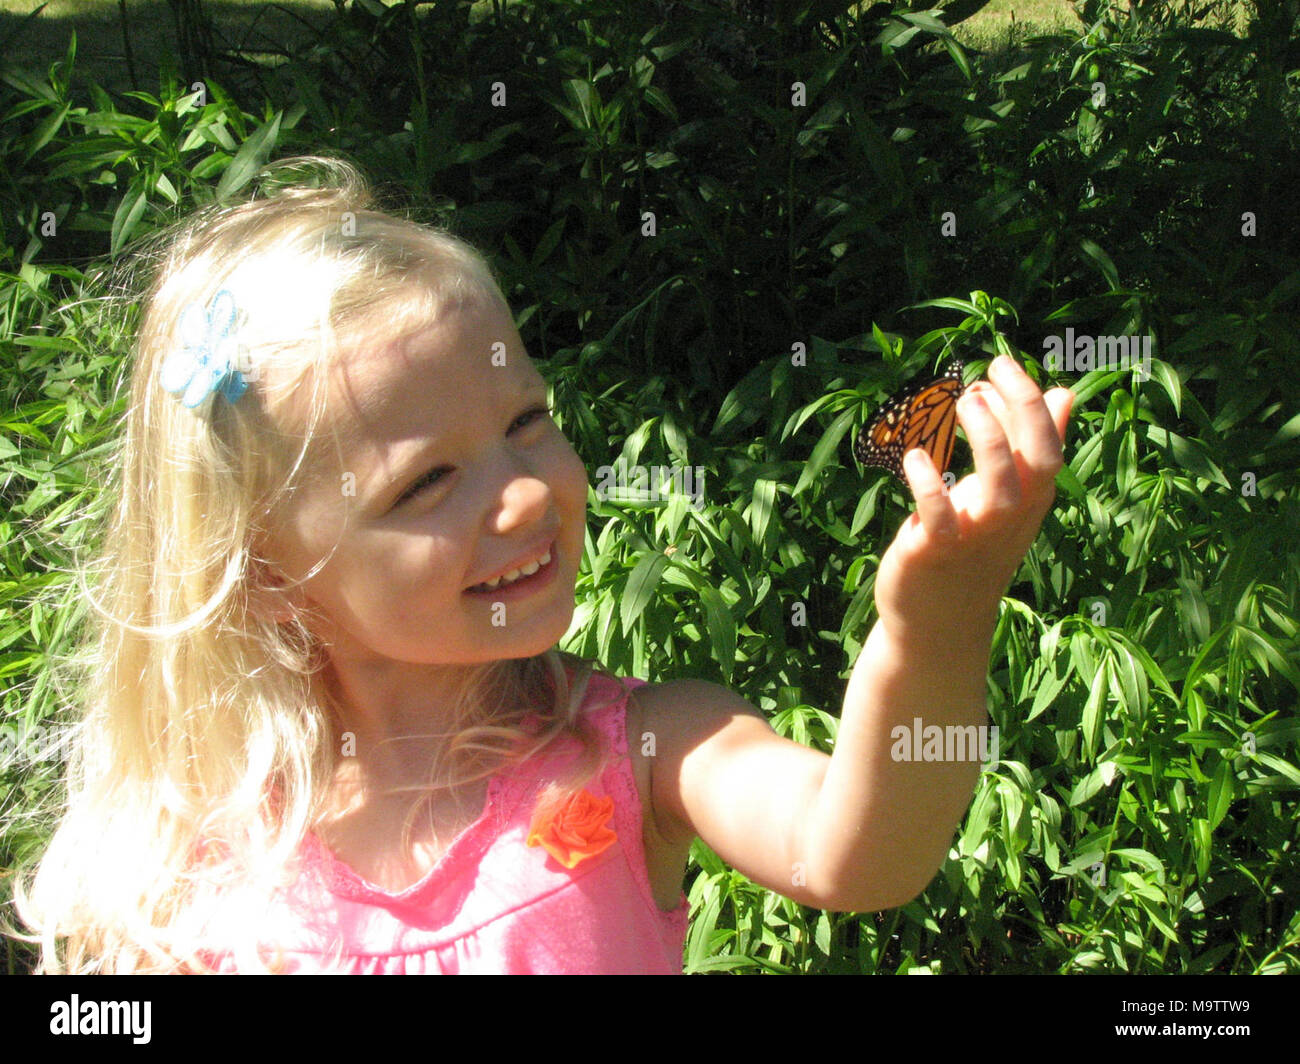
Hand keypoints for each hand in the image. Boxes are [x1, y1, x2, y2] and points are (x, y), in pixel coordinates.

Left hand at [872, 354, 1074, 654]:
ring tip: (963, 401)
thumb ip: (1032, 448)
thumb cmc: (972, 549)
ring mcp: (975, 536)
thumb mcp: (1007, 499)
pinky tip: (916, 458)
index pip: (1049, 443)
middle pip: (1036, 460)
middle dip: (1019, 410)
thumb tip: (1065, 393)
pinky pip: (938, 518)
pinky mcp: (934, 552)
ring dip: (987, 440)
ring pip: (999, 486)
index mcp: (1030, 498)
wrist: (938, 623)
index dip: (1029, 400)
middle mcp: (1011, 517)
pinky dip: (928, 486)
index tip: (998, 366)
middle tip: (984, 376)